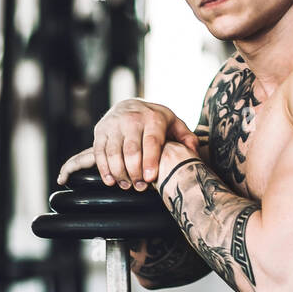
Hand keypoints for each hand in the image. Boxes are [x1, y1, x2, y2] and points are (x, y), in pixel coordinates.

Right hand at [56, 100, 199, 187]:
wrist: (130, 104)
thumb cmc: (156, 120)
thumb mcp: (174, 124)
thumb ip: (186, 137)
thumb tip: (193, 151)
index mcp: (153, 119)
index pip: (151, 142)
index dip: (150, 161)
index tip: (150, 178)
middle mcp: (132, 119)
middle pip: (131, 151)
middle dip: (135, 172)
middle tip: (140, 187)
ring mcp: (114, 125)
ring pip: (114, 153)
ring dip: (119, 173)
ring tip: (127, 185)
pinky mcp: (101, 131)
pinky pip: (100, 152)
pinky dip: (104, 169)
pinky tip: (111, 181)